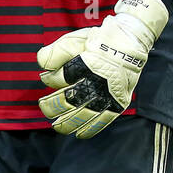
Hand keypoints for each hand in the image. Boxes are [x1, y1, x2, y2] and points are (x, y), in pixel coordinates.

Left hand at [36, 0, 168, 137]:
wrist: (131, 40)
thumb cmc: (100, 40)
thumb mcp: (76, 38)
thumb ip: (57, 51)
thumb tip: (41, 64)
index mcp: (88, 62)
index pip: (62, 77)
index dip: (51, 79)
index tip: (46, 78)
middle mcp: (100, 80)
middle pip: (72, 99)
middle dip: (54, 106)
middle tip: (44, 108)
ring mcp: (110, 93)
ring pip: (86, 114)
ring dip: (68, 123)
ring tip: (57, 126)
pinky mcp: (120, 101)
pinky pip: (104, 120)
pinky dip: (91, 129)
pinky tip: (79, 133)